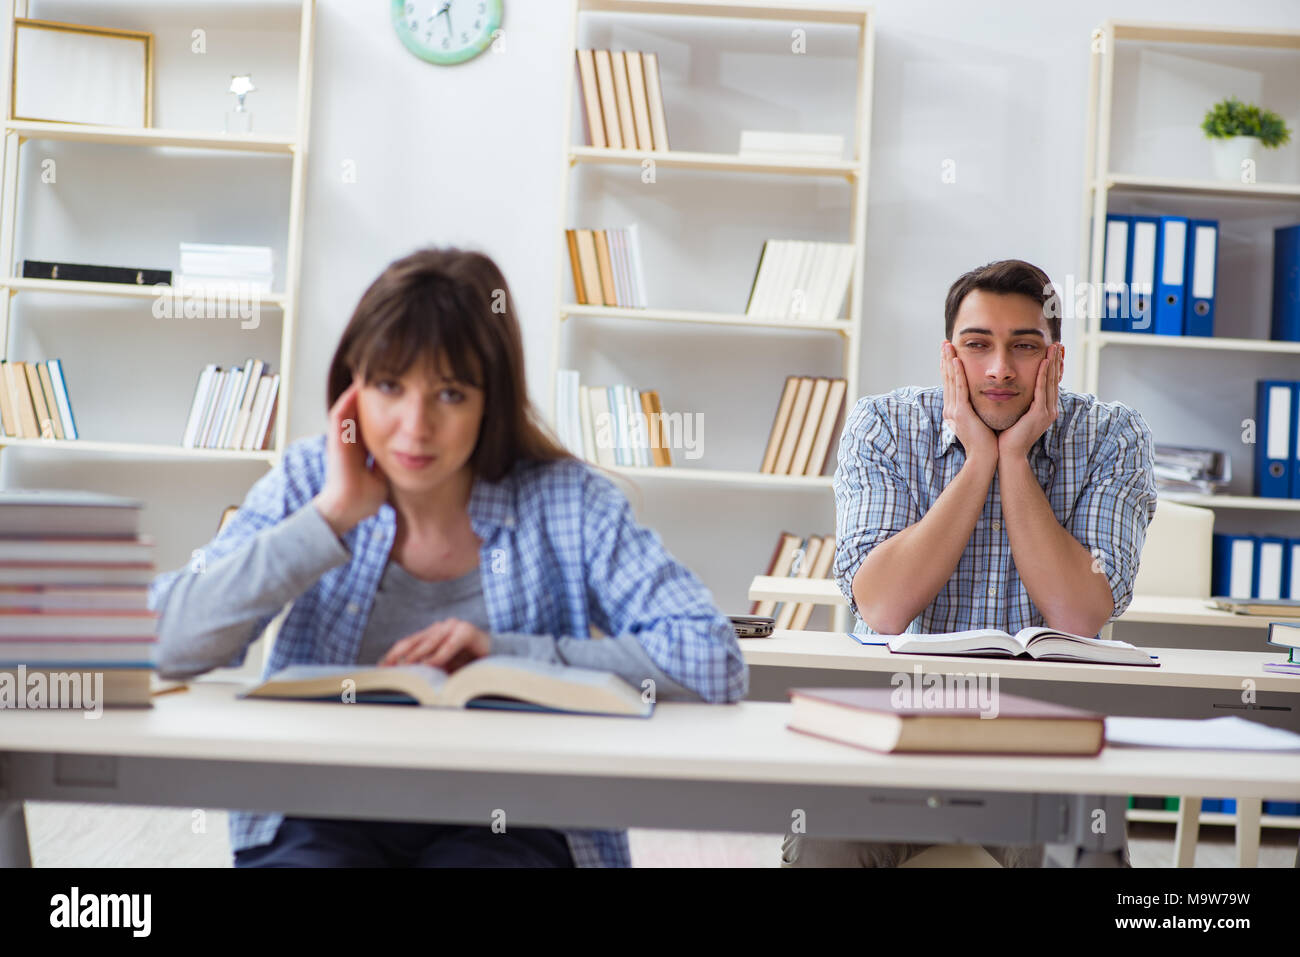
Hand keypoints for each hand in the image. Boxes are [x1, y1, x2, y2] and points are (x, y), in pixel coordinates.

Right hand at [313, 380, 388, 536]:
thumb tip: (410, 455)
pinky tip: (359, 383)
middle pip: (361, 407)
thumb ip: (392, 462)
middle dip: (374, 391)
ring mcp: (342, 437)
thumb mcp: (385, 474)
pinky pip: (340, 412)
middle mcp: (351, 439)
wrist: (349, 509)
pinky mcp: (335, 439)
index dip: (386, 405)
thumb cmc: (366, 498)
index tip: (400, 390)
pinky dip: (348, 397)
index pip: (375, 419)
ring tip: (370, 370)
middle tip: (386, 371)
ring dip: (358, 389)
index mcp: (362, 447)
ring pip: (349, 405)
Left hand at [379, 618, 490, 671]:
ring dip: (416, 656)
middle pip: (413, 641)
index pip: (407, 643)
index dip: (393, 655)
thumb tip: (402, 676)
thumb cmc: (467, 665)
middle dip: (398, 656)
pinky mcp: (466, 631)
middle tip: (388, 669)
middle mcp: (440, 627)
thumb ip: (425, 668)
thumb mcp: (442, 668)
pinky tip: (429, 665)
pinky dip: (439, 656)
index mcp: (431, 634)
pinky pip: (449, 646)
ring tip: (405, 667)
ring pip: (429, 642)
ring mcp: (453, 627)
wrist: (497, 658)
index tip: (382, 668)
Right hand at [940, 341, 996, 464]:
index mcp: (954, 411)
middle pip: (947, 379)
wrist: (984, 458)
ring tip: (947, 346)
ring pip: (951, 380)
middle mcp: (950, 409)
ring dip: (948, 361)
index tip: (948, 353)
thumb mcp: (977, 422)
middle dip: (945, 360)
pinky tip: (956, 361)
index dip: (948, 368)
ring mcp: (954, 410)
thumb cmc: (985, 443)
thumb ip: (975, 411)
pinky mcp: (961, 412)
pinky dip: (957, 373)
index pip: (951, 384)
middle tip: (944, 343)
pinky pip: (959, 388)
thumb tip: (978, 403)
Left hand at [997, 342, 1062, 460]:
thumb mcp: (1017, 415)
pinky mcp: (1039, 414)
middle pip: (1054, 380)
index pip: (1050, 384)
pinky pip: (1041, 390)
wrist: (1008, 454)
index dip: (1053, 367)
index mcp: (1045, 410)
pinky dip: (1042, 375)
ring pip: (1050, 382)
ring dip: (1052, 363)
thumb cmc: (1008, 436)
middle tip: (1058, 344)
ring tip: (1054, 347)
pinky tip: (1044, 362)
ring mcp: (1047, 412)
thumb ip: (1021, 403)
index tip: (1053, 352)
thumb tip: (1013, 390)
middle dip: (1056, 361)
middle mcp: (1050, 410)